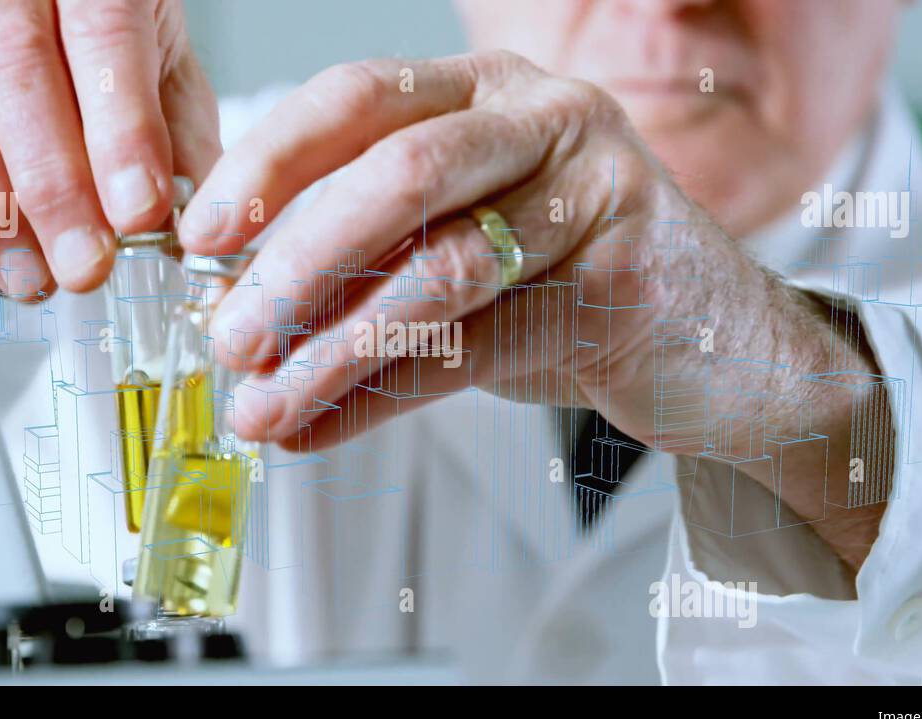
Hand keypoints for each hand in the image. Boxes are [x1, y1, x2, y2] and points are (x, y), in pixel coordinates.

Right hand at [0, 0, 219, 292]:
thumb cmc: (99, 61)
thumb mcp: (164, 83)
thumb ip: (183, 146)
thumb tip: (206, 224)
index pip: (103, 32)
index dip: (122, 130)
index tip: (141, 213)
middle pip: (12, 68)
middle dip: (54, 186)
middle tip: (88, 265)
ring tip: (38, 279)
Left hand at [180, 51, 889, 567]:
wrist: (716, 346)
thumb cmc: (572, 282)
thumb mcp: (462, 250)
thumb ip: (369, 263)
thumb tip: (246, 312)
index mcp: (488, 90)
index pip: (358, 99)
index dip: (270, 164)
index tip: (204, 238)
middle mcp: (544, 118)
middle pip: (398, 172)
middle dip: (297, 261)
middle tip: (230, 334)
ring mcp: (596, 190)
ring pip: (441, 269)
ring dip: (334, 347)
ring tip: (263, 403)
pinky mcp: (625, 277)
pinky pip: (480, 345)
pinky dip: (384, 395)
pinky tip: (320, 426)